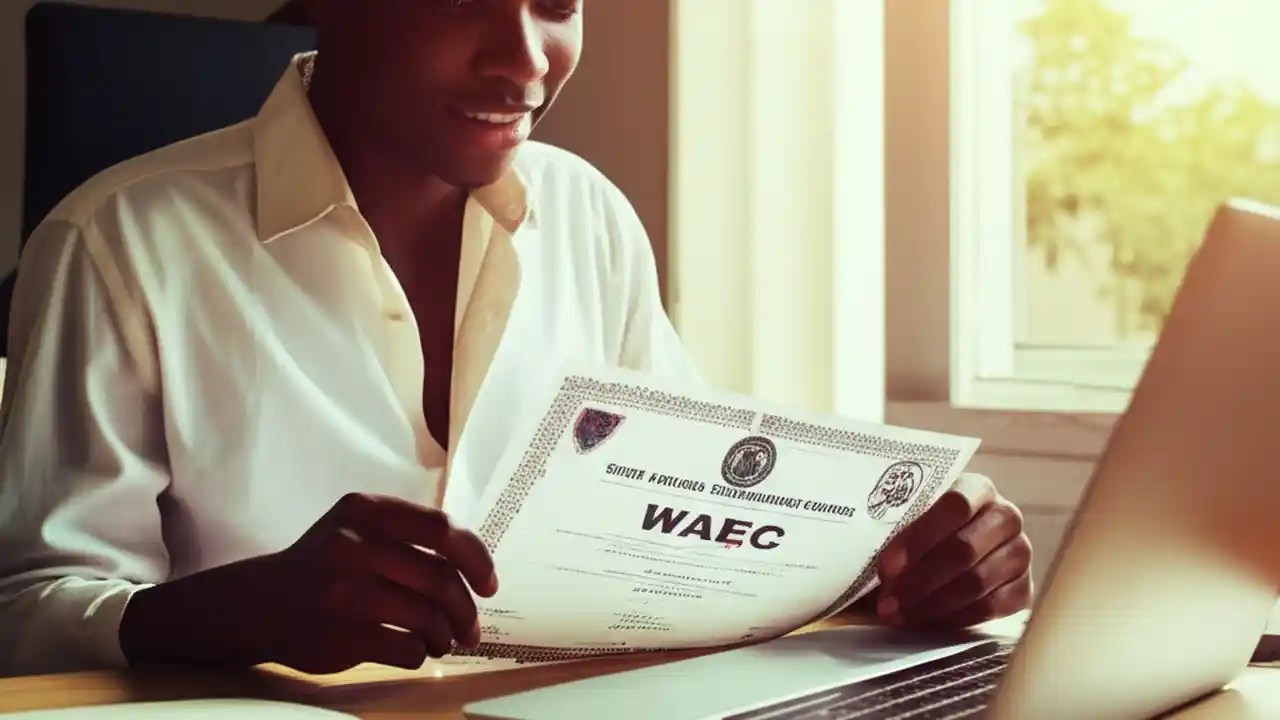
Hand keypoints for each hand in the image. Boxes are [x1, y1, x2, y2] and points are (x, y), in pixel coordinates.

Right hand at [120, 493, 497, 673]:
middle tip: (471, 627)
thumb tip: (476, 567)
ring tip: (443, 641)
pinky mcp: (340, 633)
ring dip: (446, 635)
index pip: (442, 530)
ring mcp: (344, 590)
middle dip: (465, 609)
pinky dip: (421, 654)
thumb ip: (409, 535)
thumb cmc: (325, 566)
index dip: (476, 559)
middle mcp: (353, 544)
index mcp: (366, 511)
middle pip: (439, 578)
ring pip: (427, 617)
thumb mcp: (357, 528)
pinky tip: (414, 651)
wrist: (257, 604)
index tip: (489, 584)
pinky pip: (406, 647)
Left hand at [874, 473, 1031, 627]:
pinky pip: (990, 609)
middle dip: (919, 580)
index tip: (886, 566)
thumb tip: (869, 555)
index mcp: (978, 488)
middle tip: (886, 601)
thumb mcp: (913, 513)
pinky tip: (924, 620)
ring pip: (976, 583)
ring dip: (930, 604)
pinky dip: (952, 617)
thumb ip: (897, 524)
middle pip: (964, 550)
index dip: (919, 538)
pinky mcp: (1024, 588)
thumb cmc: (925, 525)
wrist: (958, 540)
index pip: (954, 506)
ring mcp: (1019, 553)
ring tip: (896, 613)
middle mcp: (1006, 517)